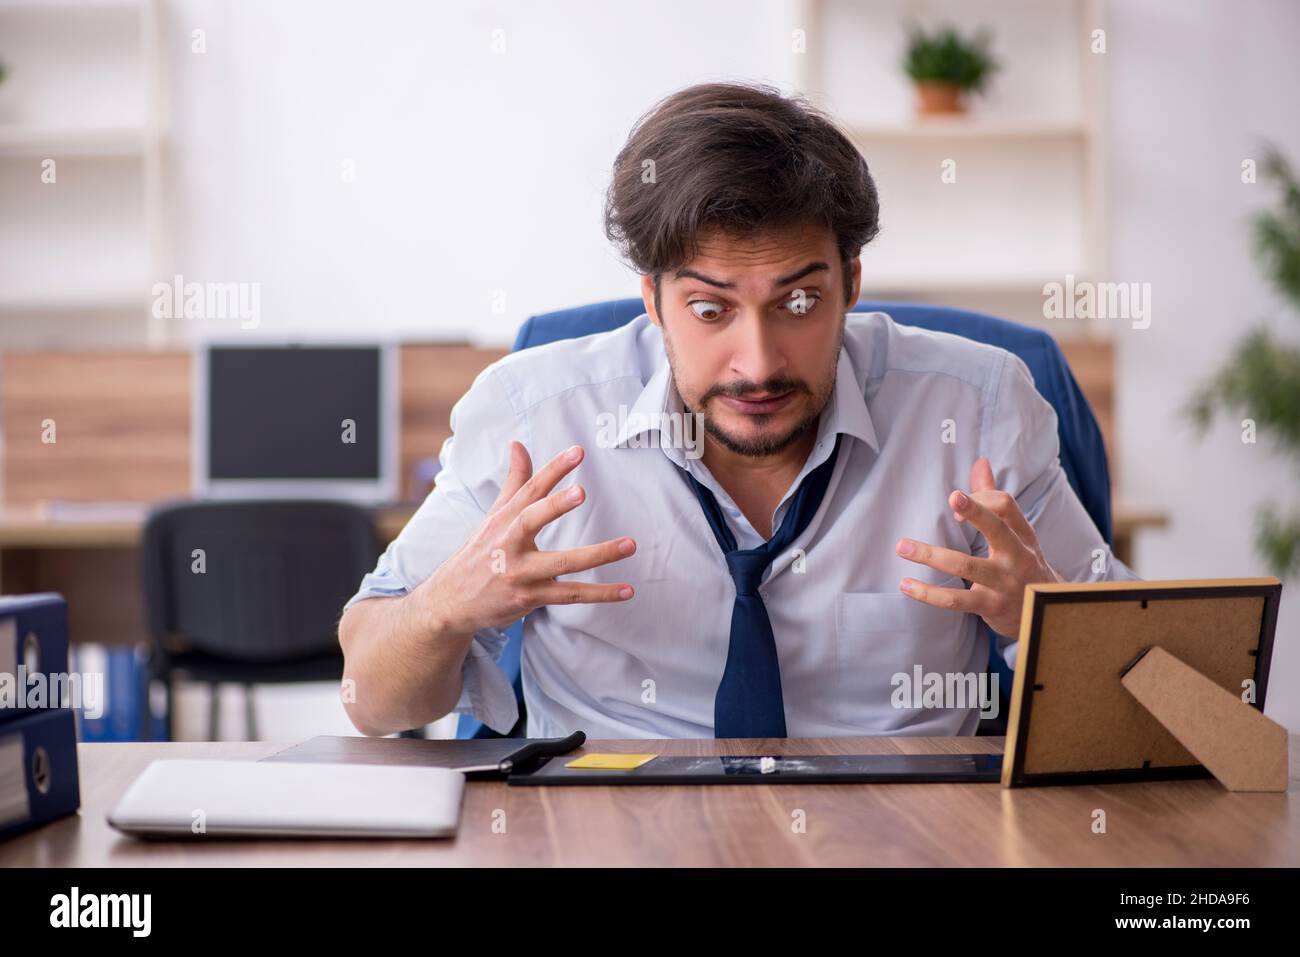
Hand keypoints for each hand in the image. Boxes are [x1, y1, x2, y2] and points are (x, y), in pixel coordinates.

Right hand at [416, 441, 636, 633]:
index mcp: (503, 519)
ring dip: (598, 554)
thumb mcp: (494, 516)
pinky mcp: (529, 598)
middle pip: (532, 520)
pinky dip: (599, 594)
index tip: (577, 452)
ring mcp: (519, 573)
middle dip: (555, 505)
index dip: (553, 469)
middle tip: (582, 491)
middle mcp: (509, 543)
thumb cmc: (479, 552)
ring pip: (561, 563)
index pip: (530, 489)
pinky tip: (626, 590)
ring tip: (629, 544)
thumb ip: (515, 481)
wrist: (451, 601)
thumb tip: (518, 443)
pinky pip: (569, 595)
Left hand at [895, 457, 1062, 638]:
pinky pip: (955, 599)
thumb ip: (994, 498)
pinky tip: (906, 585)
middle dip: (976, 511)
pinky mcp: (991, 606)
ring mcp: (1005, 583)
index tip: (955, 501)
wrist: (1048, 613)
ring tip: (902, 547)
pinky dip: (928, 593)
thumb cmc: (1023, 564)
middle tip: (952, 497)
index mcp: (1022, 534)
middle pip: (997, 528)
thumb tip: (981, 461)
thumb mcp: (1017, 534)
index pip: (1006, 505)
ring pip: (966, 565)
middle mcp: (1017, 556)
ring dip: (930, 555)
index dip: (980, 499)